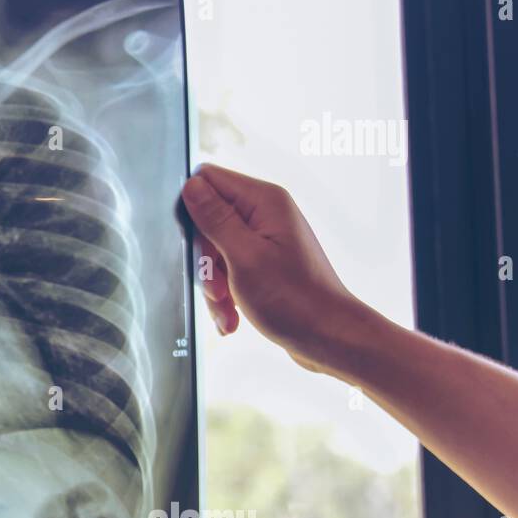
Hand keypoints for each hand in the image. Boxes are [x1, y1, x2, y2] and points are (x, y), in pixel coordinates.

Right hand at [180, 163, 366, 372]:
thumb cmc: (295, 301)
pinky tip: (233, 316)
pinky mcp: (264, 262)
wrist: (328, 338)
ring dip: (215, 285)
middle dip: (206, 259)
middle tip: (219, 286)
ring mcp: (266, 239)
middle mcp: (266, 214)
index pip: (208, 179)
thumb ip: (214, 218)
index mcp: (264, 202)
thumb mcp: (243, 257)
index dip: (193, 212)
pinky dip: (226, 295)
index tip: (201, 246)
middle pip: (208, 220)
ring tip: (228, 309)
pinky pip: (229, 270)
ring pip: (215, 251)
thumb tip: (190, 186)